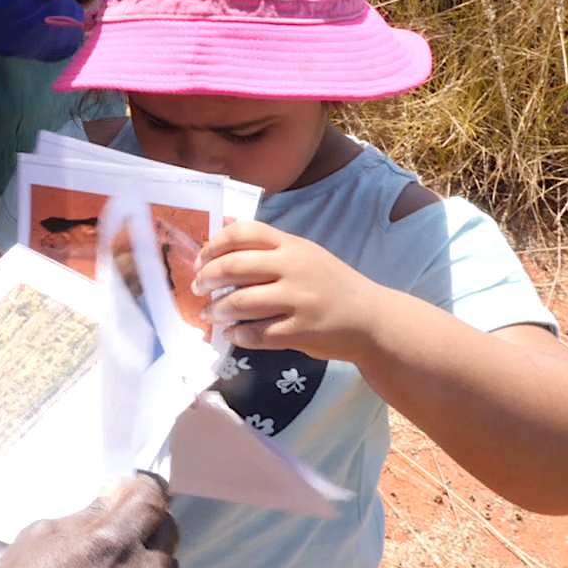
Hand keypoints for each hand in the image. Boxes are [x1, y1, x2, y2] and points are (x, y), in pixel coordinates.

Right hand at [0, 474, 179, 567]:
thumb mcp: (41, 537)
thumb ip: (86, 516)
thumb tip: (111, 498)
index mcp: (111, 544)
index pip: (152, 500)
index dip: (146, 487)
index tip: (138, 485)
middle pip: (168, 532)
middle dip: (149, 522)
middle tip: (124, 522)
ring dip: (148, 559)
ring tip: (116, 564)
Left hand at [193, 220, 385, 361]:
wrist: (370, 319)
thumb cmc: (331, 285)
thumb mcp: (305, 255)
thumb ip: (269, 247)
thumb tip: (220, 234)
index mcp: (292, 246)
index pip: (245, 232)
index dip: (215, 244)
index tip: (200, 259)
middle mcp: (294, 268)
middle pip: (235, 266)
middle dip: (207, 278)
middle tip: (197, 288)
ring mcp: (298, 300)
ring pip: (242, 302)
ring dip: (218, 310)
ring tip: (210, 314)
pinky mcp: (301, 331)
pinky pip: (258, 334)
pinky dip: (239, 335)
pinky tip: (233, 334)